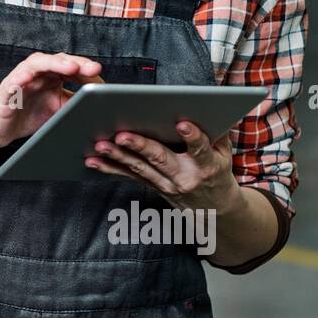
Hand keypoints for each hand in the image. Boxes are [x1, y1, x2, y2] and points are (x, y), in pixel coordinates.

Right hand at [0, 52, 104, 151]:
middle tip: (94, 68)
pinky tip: (27, 78)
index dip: (87, 70)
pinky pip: (13, 81)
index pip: (72, 66)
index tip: (102, 78)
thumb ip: (74, 104)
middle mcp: (38, 73)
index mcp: (52, 77)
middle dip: (77, 63)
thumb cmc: (26, 116)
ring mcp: (21, 79)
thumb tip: (101, 107)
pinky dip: (19, 78)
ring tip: (69, 67)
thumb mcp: (57, 111)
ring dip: (53, 64)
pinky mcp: (5, 90)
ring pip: (37, 64)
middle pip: (58, 60)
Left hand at [86, 121, 240, 213]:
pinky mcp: (152, 187)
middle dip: (140, 146)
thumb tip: (204, 106)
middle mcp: (184, 177)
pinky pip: (129, 176)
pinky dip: (110, 168)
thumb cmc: (219, 173)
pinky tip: (92, 161)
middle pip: (160, 159)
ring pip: (139, 168)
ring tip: (101, 145)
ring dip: (118, 156)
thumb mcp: (225, 154)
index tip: (183, 124)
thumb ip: (216, 133)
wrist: (214, 211)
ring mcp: (166, 185)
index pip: (201, 150)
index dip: (193, 137)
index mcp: (207, 166)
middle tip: (122, 135)